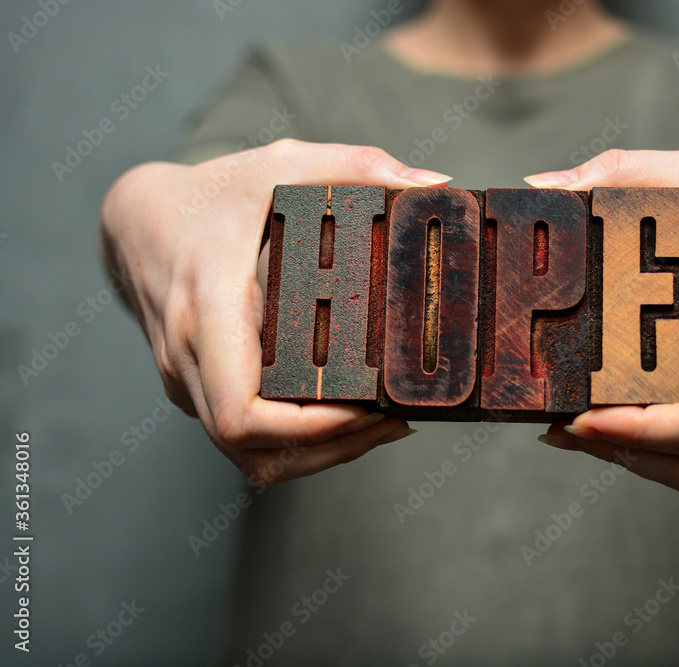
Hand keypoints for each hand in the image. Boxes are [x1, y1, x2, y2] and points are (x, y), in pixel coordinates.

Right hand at [100, 140, 452, 484]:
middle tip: (395, 419)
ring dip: (318, 455)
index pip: (243, 412)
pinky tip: (345, 420)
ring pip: (250, 458)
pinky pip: (245, 441)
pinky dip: (296, 444)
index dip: (309, 428)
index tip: (367, 409)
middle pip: (255, 451)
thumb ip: (356, 164)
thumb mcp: (280, 164)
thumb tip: (434, 182)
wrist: (137, 222)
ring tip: (381, 426)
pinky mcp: (196, 391)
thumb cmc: (209, 196)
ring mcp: (187, 383)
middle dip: (332, 447)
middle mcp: (190, 359)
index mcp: (209, 311)